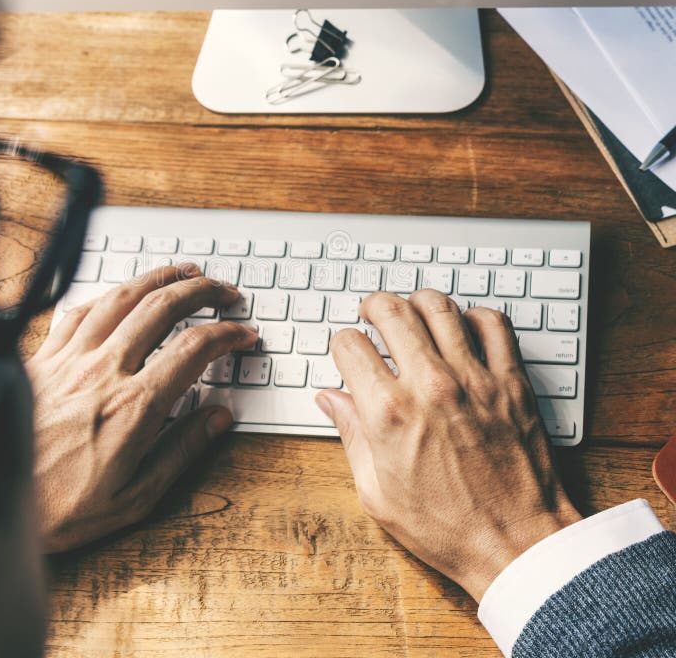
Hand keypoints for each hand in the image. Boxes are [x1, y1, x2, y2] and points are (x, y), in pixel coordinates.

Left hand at [25, 264, 257, 551]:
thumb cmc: (61, 509)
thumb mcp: (136, 497)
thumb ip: (182, 451)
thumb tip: (220, 417)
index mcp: (133, 408)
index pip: (194, 349)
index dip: (226, 333)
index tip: (243, 333)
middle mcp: (103, 372)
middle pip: (162, 308)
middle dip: (202, 291)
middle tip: (224, 291)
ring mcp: (70, 360)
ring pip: (122, 298)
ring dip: (159, 278)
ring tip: (184, 272)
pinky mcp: (43, 359)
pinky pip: (78, 310)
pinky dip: (108, 294)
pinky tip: (121, 294)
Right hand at [316, 290, 580, 600]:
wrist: (517, 546)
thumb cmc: (448, 529)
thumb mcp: (377, 493)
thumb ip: (351, 435)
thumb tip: (331, 400)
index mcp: (389, 414)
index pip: (350, 345)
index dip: (341, 343)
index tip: (347, 351)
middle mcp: (430, 386)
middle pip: (391, 311)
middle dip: (373, 305)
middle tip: (372, 312)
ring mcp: (474, 380)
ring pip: (439, 307)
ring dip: (417, 301)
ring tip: (412, 311)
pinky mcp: (511, 383)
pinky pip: (493, 324)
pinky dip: (474, 316)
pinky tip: (463, 327)